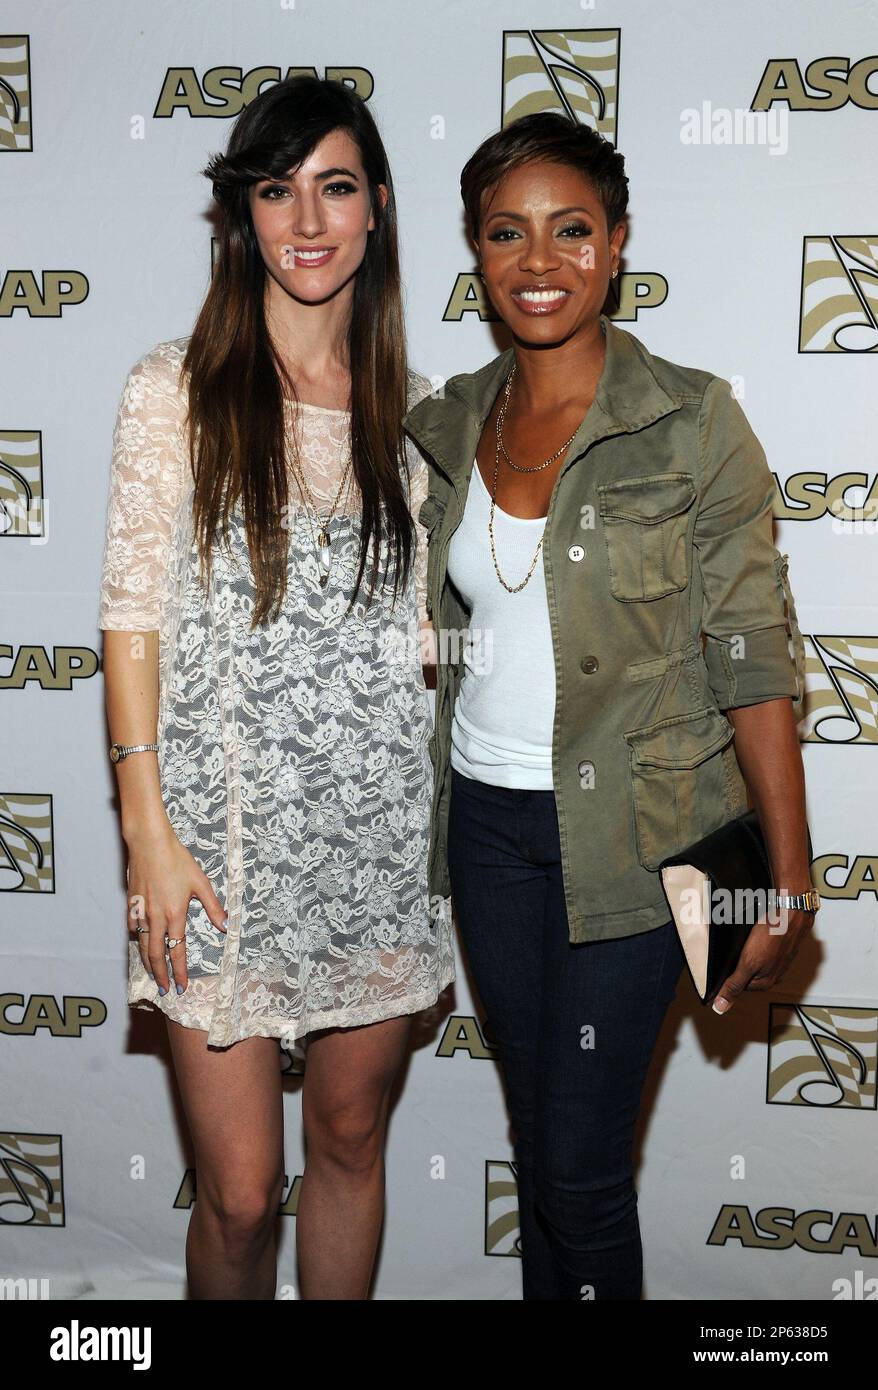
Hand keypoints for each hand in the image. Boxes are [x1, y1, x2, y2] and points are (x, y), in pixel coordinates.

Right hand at [125, 821, 226, 996]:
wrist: (149, 843)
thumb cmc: (177, 859)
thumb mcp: (201, 882)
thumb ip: (214, 907)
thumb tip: (226, 925)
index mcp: (175, 914)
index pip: (178, 951)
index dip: (180, 971)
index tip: (182, 986)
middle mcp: (156, 917)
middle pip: (156, 955)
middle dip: (161, 975)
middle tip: (164, 990)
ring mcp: (141, 911)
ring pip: (143, 944)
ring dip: (148, 962)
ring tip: (153, 974)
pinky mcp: (131, 903)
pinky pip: (132, 928)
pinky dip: (136, 939)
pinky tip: (140, 942)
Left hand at [712, 908, 814, 1014]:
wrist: (792, 912)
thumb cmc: (773, 935)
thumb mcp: (747, 963)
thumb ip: (734, 985)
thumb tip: (721, 1007)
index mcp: (764, 983)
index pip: (737, 986)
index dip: (727, 974)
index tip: (722, 964)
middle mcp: (773, 975)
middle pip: (745, 973)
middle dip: (738, 961)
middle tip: (735, 947)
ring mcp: (779, 961)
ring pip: (754, 959)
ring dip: (747, 949)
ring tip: (746, 938)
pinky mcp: (781, 948)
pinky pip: (762, 947)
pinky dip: (756, 940)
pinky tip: (755, 933)